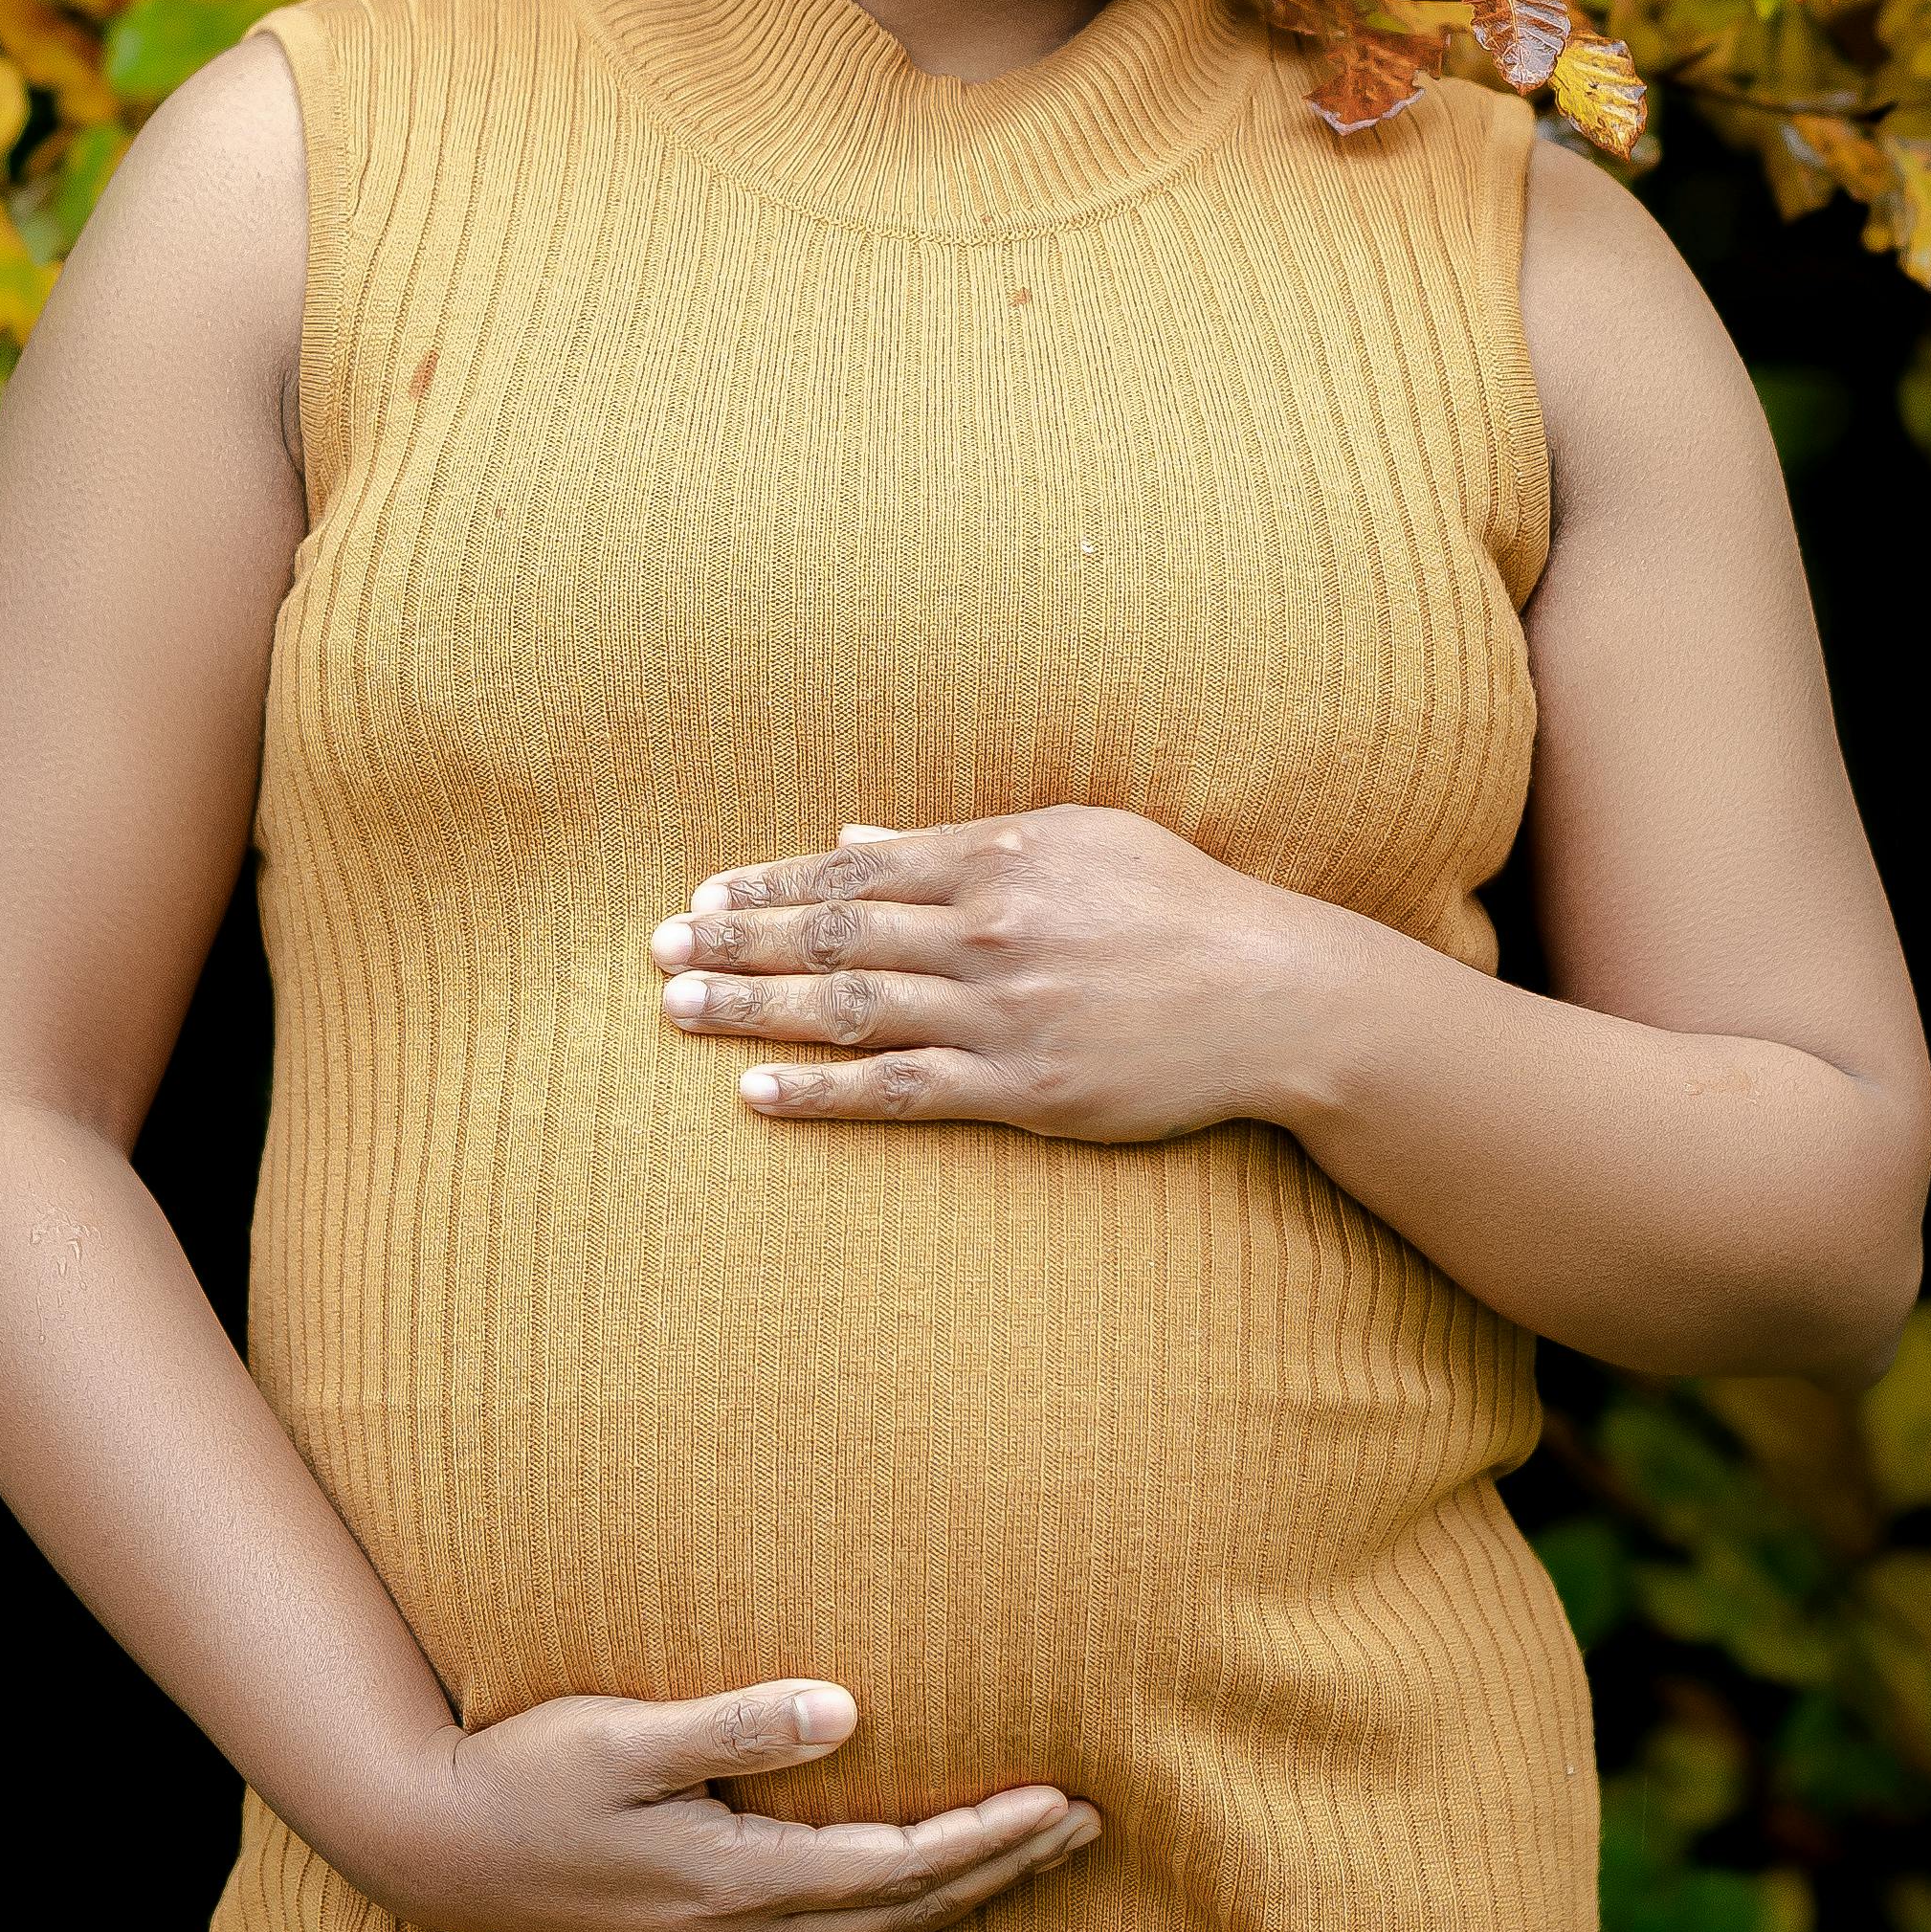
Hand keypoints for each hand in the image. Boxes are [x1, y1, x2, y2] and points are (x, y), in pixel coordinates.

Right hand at [351, 1678, 1100, 1931]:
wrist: (436, 1850)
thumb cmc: (527, 1772)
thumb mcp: (623, 1735)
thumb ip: (734, 1727)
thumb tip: (844, 1710)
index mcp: (734, 1881)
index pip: (897, 1869)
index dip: (986, 1839)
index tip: (1062, 1801)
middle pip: (904, 1913)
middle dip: (1002, 1872)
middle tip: (1088, 1828)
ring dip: (961, 1897)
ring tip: (1034, 1853)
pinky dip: (899, 1915)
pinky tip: (922, 1891)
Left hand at [650, 804, 1363, 1144]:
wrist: (1273, 993)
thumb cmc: (1177, 905)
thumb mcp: (1075, 840)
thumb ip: (956, 841)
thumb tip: (852, 840)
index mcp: (997, 856)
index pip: (853, 872)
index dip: (767, 883)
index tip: (701, 893)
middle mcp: (988, 928)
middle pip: (832, 935)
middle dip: (734, 938)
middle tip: (657, 949)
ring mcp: (1002, 1011)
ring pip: (849, 1009)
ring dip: (751, 1007)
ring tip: (677, 1006)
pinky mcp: (1022, 1086)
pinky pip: (898, 1091)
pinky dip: (820, 1091)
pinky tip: (755, 1090)